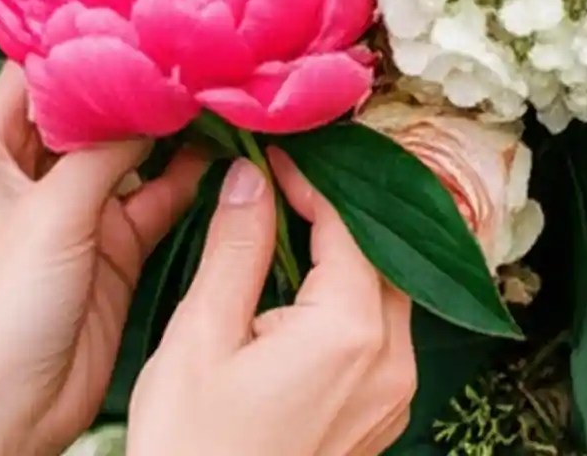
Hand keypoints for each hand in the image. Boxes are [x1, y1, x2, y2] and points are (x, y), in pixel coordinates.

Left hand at [0, 64, 207, 455]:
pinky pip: (160, 193)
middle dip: (139, 78)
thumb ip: (103, 149)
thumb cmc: (5, 306)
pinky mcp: (118, 241)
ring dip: (170, 126)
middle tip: (193, 43)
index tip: (136, 4)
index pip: (35, 70)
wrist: (16, 403)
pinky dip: (189, 175)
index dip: (80, 36)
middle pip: (93, 104)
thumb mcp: (52, 212)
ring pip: (134, 147)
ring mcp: (82, 205)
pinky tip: (224, 151)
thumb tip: (154, 90)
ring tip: (218, 89)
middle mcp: (38, 170)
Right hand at [127, 150, 417, 455]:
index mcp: (350, 331)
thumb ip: (236, 249)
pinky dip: (352, 298)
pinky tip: (307, 289)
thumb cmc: (192, 447)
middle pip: (382, 255)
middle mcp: (391, 359)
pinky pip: (382, 334)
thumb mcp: (201, 338)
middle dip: (341, 211)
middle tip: (294, 179)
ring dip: (349, 254)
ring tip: (295, 225)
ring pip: (387, 293)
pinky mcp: (382, 414)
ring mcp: (394, 392)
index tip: (274, 158)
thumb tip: (251, 179)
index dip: (313, 181)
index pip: (349, 225)